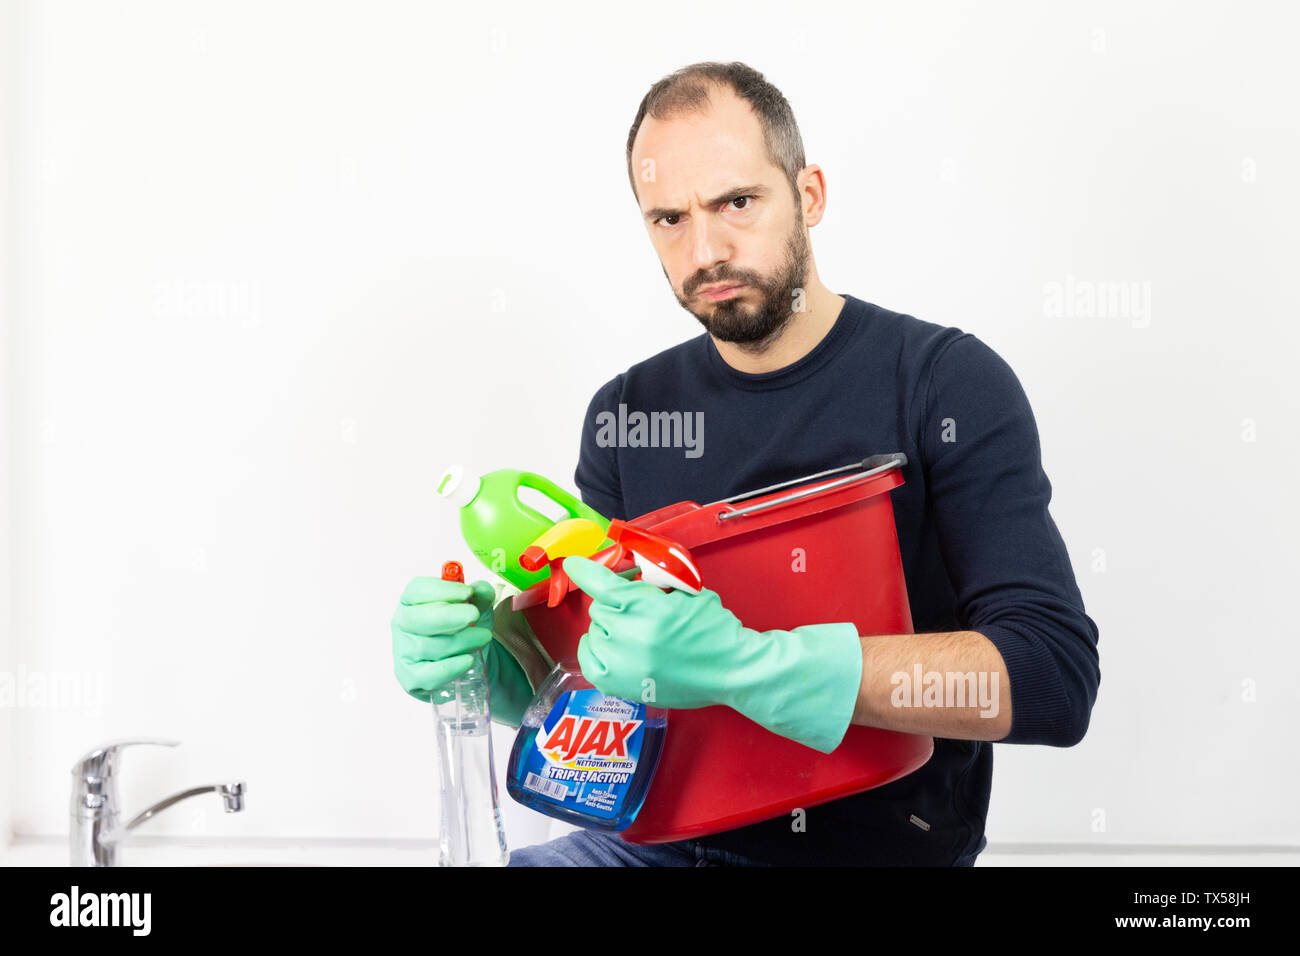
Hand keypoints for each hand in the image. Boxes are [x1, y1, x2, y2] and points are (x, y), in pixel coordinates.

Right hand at [390, 576, 532, 725]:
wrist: (464, 662)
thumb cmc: (464, 628)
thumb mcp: (475, 607)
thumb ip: (480, 596)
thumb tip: (481, 589)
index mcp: (412, 601)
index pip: (416, 590)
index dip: (442, 590)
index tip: (468, 593)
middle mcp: (402, 624)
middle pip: (415, 618)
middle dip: (447, 616)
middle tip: (474, 615)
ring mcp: (404, 652)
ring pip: (427, 647)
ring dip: (460, 641)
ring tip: (484, 637)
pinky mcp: (410, 677)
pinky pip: (426, 675)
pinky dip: (450, 668)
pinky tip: (468, 660)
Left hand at [562, 555, 863, 753]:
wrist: (732, 671)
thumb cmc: (715, 630)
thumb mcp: (688, 591)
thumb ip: (655, 582)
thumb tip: (629, 573)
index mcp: (650, 610)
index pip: (603, 586)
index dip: (585, 571)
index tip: (572, 564)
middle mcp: (632, 638)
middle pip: (601, 610)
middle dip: (616, 604)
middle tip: (637, 608)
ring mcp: (625, 665)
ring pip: (595, 633)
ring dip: (609, 627)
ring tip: (634, 632)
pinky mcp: (622, 686)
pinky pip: (591, 661)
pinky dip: (597, 649)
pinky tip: (612, 646)